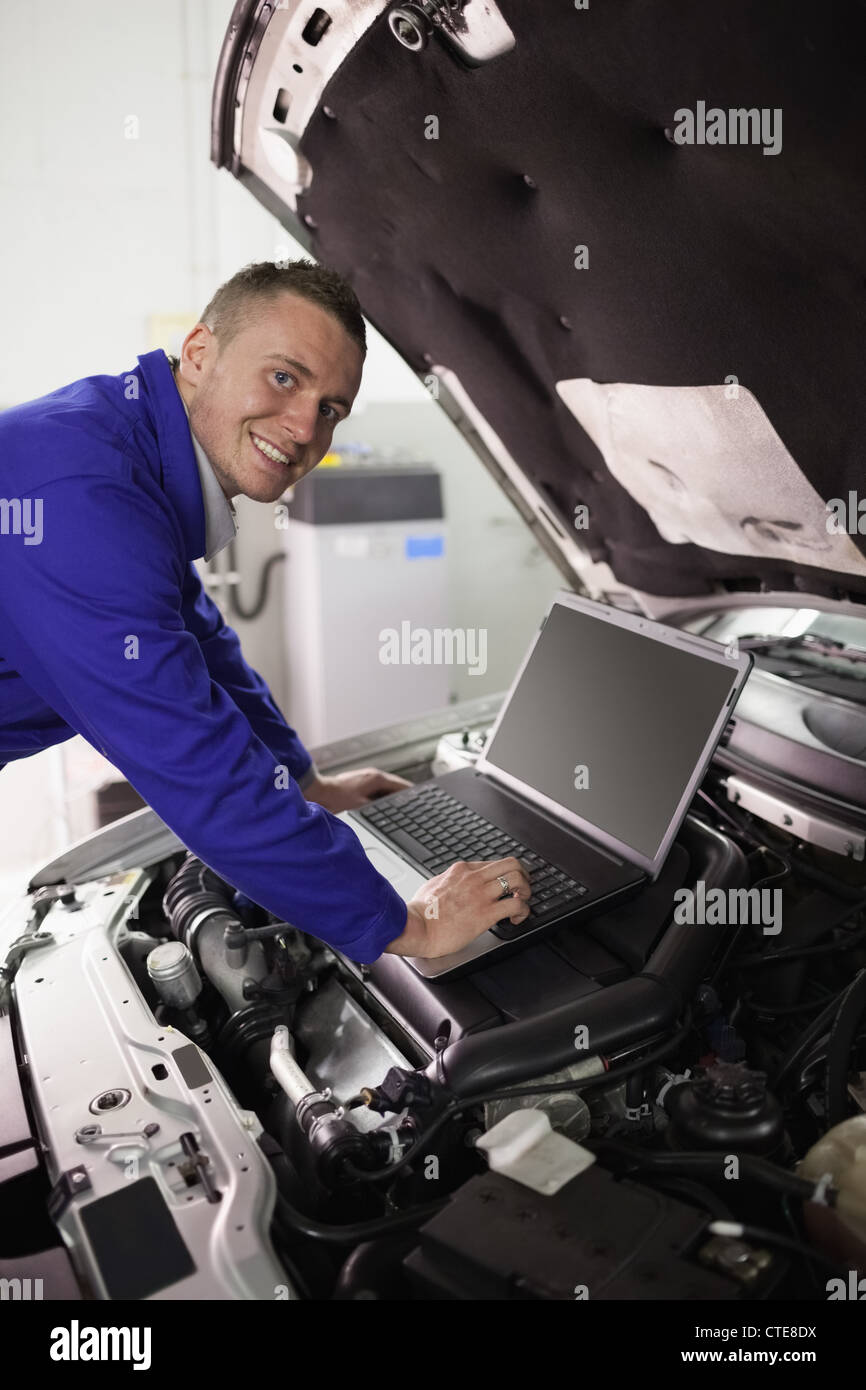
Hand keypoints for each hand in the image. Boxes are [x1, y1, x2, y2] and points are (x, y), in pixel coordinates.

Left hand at [303, 766, 411, 813]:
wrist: (319, 793)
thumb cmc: (337, 798)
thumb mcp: (363, 807)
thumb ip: (380, 808)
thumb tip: (394, 811)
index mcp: (377, 778)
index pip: (402, 786)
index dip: (412, 794)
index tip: (420, 800)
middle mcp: (372, 775)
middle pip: (395, 787)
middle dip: (403, 797)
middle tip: (413, 807)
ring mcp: (366, 778)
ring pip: (386, 789)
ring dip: (392, 798)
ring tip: (400, 809)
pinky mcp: (359, 784)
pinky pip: (376, 791)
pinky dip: (382, 798)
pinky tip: (382, 808)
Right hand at [385, 857, 531, 958]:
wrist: (416, 927)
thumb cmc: (420, 911)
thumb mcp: (434, 884)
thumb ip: (448, 881)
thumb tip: (452, 884)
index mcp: (461, 870)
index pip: (493, 863)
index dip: (505, 873)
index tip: (508, 883)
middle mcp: (474, 878)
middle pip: (512, 864)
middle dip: (523, 875)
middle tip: (524, 888)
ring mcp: (480, 894)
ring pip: (517, 880)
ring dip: (526, 891)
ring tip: (523, 902)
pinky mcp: (486, 913)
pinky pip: (516, 905)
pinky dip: (523, 910)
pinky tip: (517, 918)